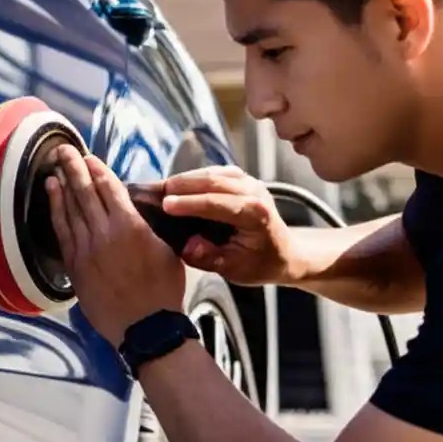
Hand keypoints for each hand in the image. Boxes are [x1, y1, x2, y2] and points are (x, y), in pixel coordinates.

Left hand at [45, 145, 186, 347]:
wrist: (146, 327)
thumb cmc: (162, 291)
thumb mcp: (166, 249)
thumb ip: (147, 225)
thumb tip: (133, 209)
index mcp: (130, 226)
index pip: (108, 188)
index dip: (96, 169)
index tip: (89, 157)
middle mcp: (105, 233)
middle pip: (84, 191)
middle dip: (73, 166)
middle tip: (64, 149)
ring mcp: (87, 248)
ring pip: (70, 208)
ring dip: (62, 184)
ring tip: (55, 166)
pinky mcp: (75, 265)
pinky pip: (62, 230)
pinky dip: (55, 209)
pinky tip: (52, 195)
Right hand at [160, 166, 297, 285]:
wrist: (285, 253)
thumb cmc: (260, 263)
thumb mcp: (235, 270)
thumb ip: (210, 258)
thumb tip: (188, 246)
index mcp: (255, 216)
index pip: (217, 204)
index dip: (189, 203)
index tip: (165, 205)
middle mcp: (255, 193)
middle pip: (214, 182)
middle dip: (183, 185)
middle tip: (157, 192)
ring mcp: (251, 183)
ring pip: (214, 172)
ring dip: (188, 178)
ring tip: (165, 187)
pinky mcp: (245, 179)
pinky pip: (218, 171)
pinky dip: (197, 176)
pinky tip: (182, 183)